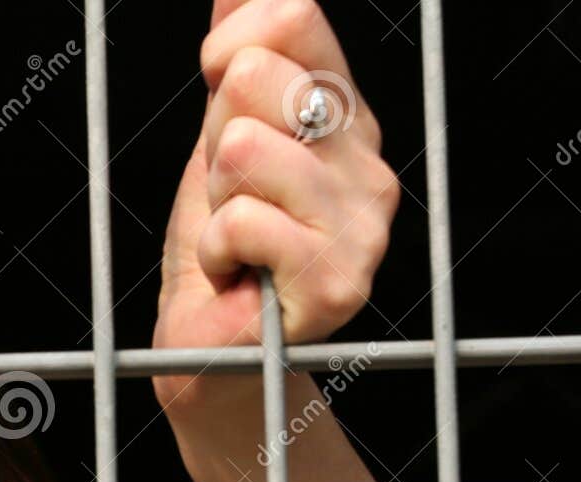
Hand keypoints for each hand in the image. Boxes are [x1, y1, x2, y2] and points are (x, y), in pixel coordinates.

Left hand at [152, 0, 399, 408]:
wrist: (210, 350)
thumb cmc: (216, 250)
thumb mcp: (216, 138)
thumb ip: (233, 56)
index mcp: (346, 113)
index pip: (289, 15)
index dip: (222, 53)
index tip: (217, 116)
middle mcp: (370, 159)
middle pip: (253, 75)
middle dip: (211, 141)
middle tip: (230, 198)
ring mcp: (364, 221)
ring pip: (243, 146)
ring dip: (212, 202)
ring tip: (235, 240)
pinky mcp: (341, 279)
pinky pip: (239, 219)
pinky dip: (213, 252)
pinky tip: (240, 277)